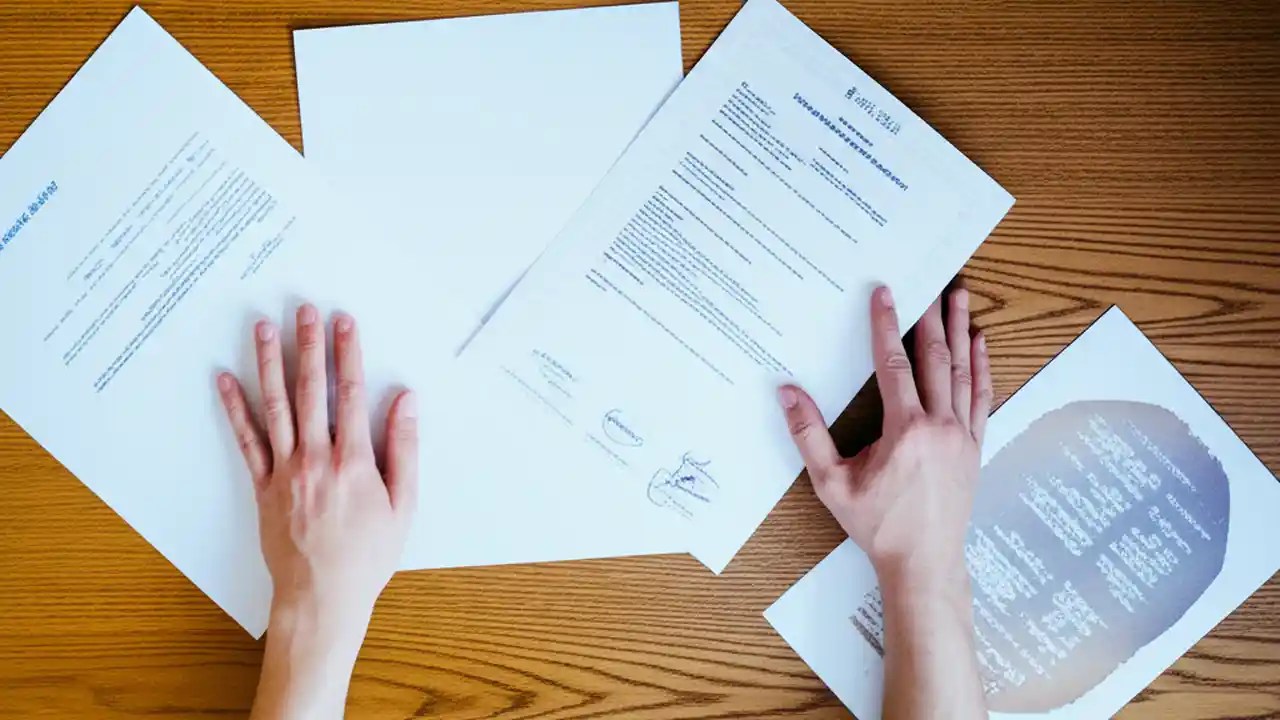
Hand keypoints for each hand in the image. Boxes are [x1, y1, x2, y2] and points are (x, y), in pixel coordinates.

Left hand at [216, 304, 417, 719]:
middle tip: (306, 310)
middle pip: (311, 391)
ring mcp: (286, 471)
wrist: (322, 596)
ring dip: (270, 363)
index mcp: (355, 461)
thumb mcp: (403, 505)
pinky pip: (247, 441)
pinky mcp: (264, 487)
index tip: (346, 322)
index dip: (349, 354)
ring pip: (275, 407)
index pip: (352, 394)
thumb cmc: (368, 555)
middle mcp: (317, 459)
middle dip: (309, 346)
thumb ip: (405, 449)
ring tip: (265, 328)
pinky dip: (235, 409)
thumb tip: (406, 402)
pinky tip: (226, 380)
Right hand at [778, 285, 990, 591]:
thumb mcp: (831, 482)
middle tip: (931, 283)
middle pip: (936, 359)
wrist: (923, 561)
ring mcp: (963, 436)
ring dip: (961, 332)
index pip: (894, 365)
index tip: (886, 294)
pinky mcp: (975, 447)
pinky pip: (982, 398)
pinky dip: (981, 368)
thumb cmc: (877, 525)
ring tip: (960, 296)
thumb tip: (787, 394)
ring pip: (963, 372)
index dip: (887, 326)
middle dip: (931, 318)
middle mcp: (940, 426)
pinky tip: (981, 345)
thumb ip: (808, 435)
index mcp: (906, 430)